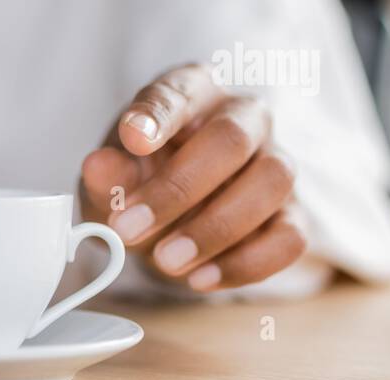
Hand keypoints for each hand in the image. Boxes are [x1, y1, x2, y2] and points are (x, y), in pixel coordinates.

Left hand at [79, 63, 304, 291]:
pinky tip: (200, 278)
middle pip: (232, 138)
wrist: (167, 219)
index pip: (181, 91)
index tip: (132, 139)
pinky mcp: (292, 213)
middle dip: (178, 189)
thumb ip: (107, 174)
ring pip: (272, 181)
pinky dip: (246, 263)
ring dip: (215, 228)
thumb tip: (98, 166)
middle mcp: (244, 118)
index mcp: (193, 92)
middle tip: (128, 228)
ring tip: (165, 260)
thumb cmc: (139, 182)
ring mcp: (276, 163)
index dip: (158, 114)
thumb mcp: (110, 178)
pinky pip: (290, 236)